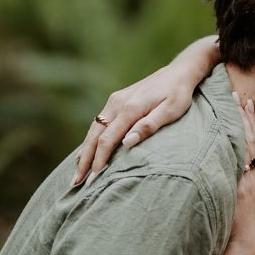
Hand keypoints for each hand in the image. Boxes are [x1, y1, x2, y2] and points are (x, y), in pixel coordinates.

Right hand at [71, 36, 218, 186]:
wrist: (178, 72)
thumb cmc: (178, 94)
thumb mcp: (171, 111)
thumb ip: (149, 126)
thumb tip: (126, 143)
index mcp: (130, 108)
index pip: (107, 140)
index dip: (98, 160)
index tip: (93, 179)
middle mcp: (117, 103)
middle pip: (94, 136)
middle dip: (84, 160)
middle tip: (75, 182)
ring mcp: (114, 101)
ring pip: (93, 130)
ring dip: (84, 151)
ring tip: (77, 172)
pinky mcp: (116, 101)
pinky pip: (98, 123)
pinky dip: (90, 139)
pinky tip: (86, 152)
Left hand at [212, 99, 254, 254]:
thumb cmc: (231, 244)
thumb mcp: (229, 218)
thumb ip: (222, 201)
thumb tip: (208, 191)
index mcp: (249, 188)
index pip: (251, 151)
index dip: (248, 129)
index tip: (244, 108)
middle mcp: (251, 182)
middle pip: (252, 141)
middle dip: (247, 117)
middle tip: (240, 92)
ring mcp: (249, 182)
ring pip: (250, 143)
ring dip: (245, 120)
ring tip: (239, 97)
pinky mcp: (244, 186)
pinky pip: (246, 155)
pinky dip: (245, 136)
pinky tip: (237, 120)